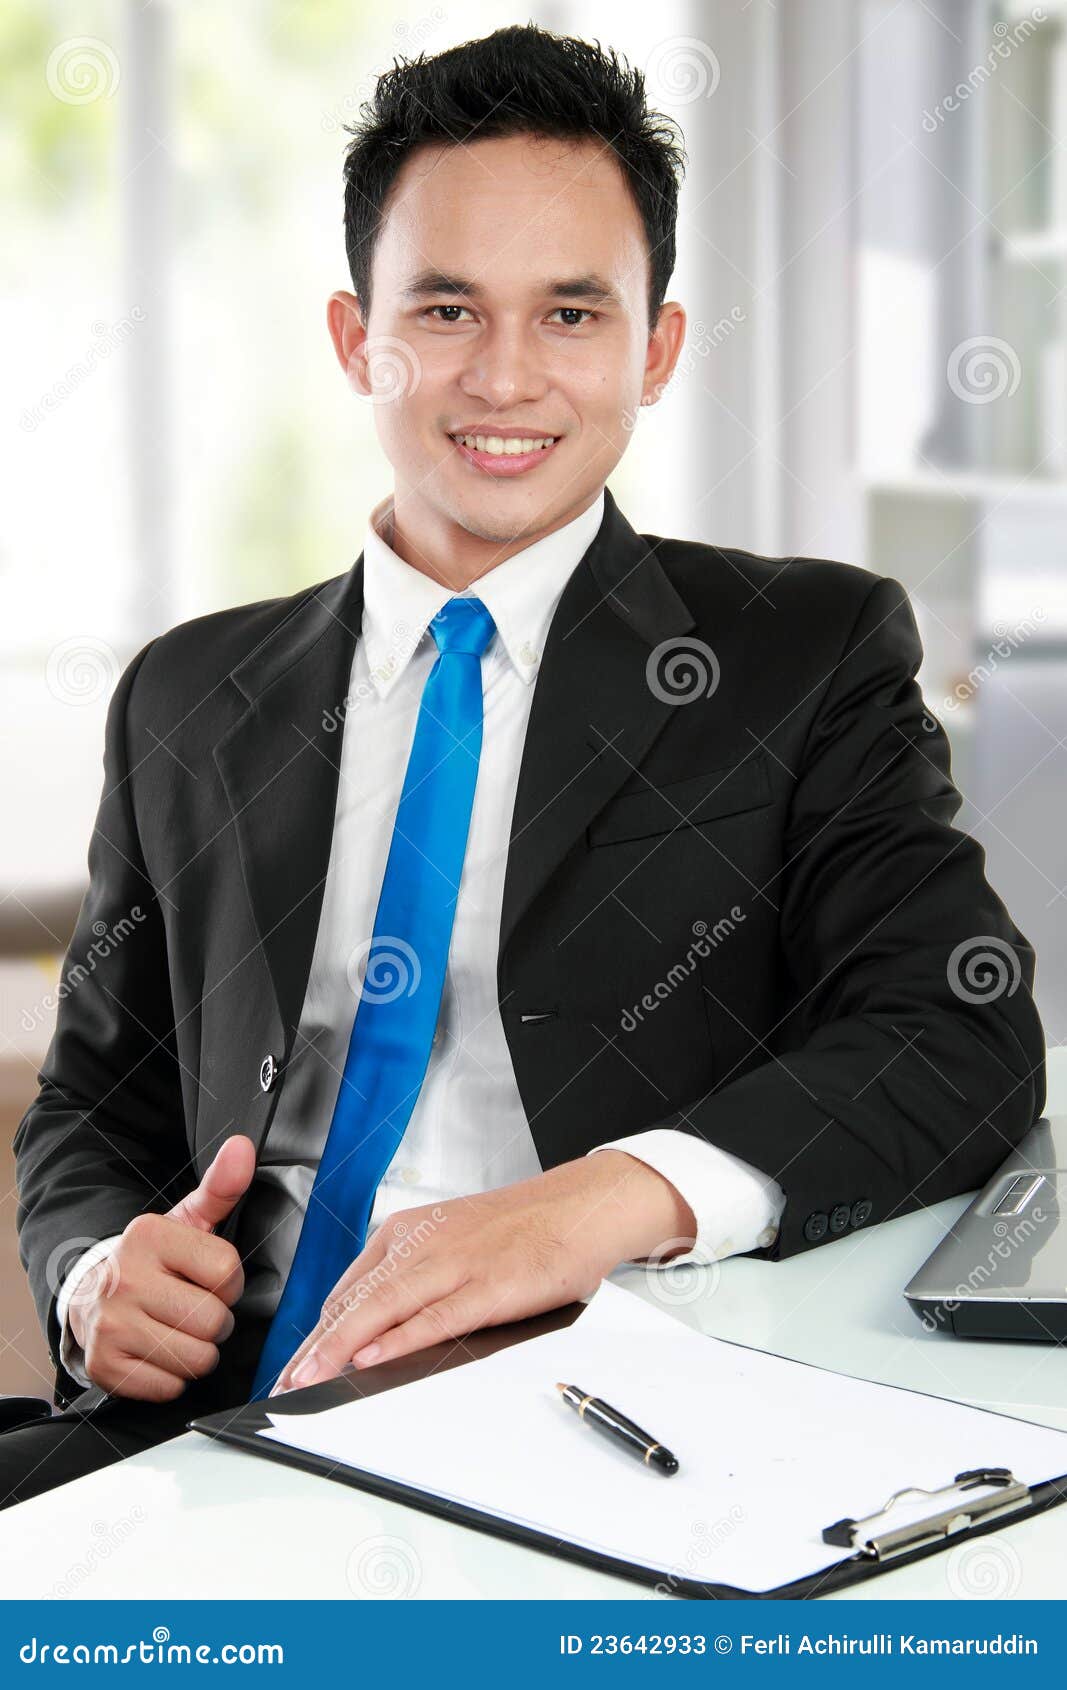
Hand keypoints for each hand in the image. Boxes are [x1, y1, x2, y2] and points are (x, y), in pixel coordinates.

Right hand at [67, 1135, 255, 1401]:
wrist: (92, 1297)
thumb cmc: (156, 1260)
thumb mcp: (188, 1220)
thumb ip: (222, 1187)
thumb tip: (244, 1147)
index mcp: (148, 1236)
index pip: (227, 1272)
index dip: (228, 1283)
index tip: (208, 1279)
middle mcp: (123, 1278)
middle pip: (213, 1321)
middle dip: (215, 1321)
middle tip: (193, 1308)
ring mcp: (110, 1325)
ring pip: (196, 1358)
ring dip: (198, 1351)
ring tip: (178, 1329)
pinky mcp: (105, 1366)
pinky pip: (169, 1386)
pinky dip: (172, 1376)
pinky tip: (157, 1353)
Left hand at [269, 1149, 696, 1393]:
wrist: (582, 1206)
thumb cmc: (524, 1229)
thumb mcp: (455, 1244)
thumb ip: (415, 1281)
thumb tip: (375, 1331)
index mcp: (409, 1231)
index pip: (348, 1289)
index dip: (316, 1332)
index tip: (292, 1364)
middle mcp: (423, 1242)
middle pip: (355, 1300)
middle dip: (315, 1347)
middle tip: (283, 1383)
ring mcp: (455, 1262)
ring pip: (383, 1308)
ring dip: (340, 1347)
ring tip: (308, 1378)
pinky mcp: (488, 1284)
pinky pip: (434, 1316)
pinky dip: (399, 1338)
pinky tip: (371, 1357)